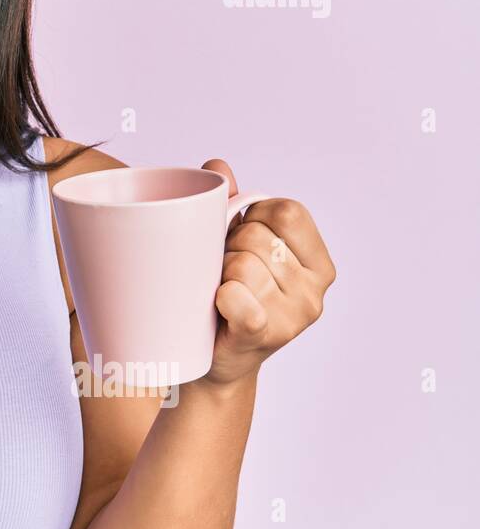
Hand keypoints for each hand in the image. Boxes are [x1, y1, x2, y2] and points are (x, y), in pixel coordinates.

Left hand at [199, 158, 336, 388]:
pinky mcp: (269, 334)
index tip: (238, 238)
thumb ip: (230, 204)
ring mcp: (297, 314)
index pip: (286, 210)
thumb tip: (217, 166)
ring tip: (219, 292)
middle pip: (257, 236)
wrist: (212, 362)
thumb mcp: (232, 247)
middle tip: (223, 272)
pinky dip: (221, 297)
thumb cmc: (225, 297)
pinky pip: (238, 296)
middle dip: (228, 247)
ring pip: (243, 264)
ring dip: (219, 274)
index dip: (251, 216)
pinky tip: (219, 308)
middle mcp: (317, 287)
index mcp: (317, 260)